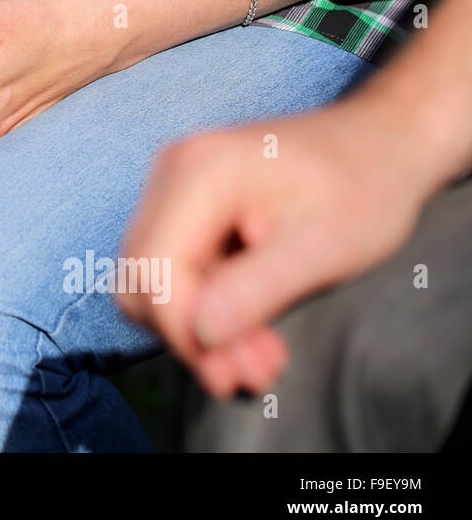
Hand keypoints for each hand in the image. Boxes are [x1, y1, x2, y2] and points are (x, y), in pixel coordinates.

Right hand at [117, 100, 426, 398]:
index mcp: (201, 171)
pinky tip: (252, 328)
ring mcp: (171, 187)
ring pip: (150, 281)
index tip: (232, 376)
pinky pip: (170, 271)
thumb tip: (200, 335)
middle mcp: (171, 172)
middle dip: (191, 336)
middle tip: (255, 371)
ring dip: (197, 330)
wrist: (378, 143)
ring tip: (261, 355)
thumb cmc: (363, 187)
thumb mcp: (325, 247)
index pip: (155, 269)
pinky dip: (203, 309)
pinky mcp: (181, 206)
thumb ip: (257, 290)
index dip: (184, 332)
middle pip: (141, 278)